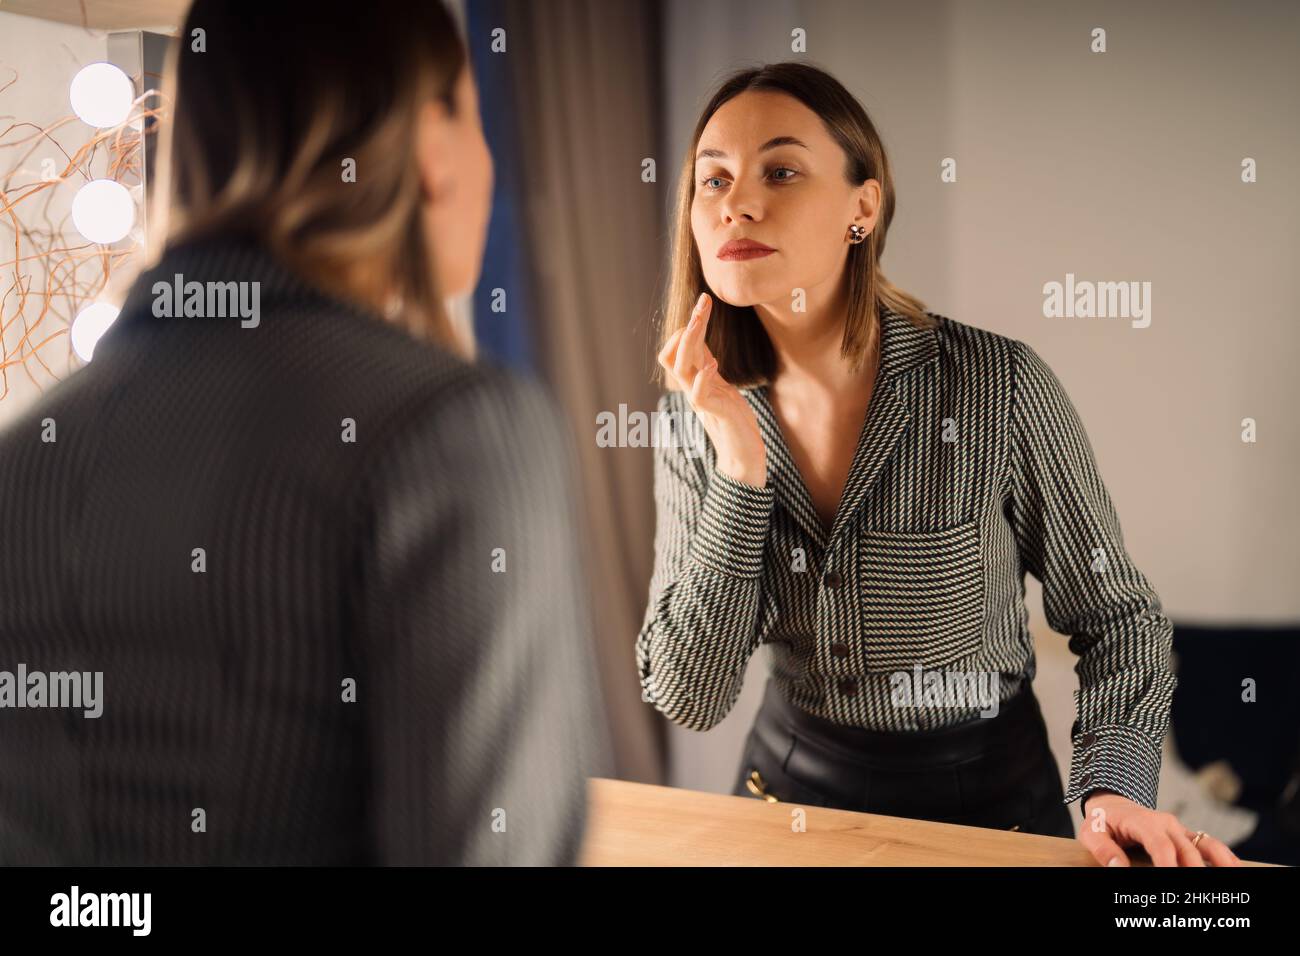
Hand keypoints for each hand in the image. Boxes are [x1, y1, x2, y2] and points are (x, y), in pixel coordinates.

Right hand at [657, 292, 766, 486]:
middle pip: (675, 354)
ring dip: (689, 343)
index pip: (678, 350)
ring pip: (681, 369)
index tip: (704, 304)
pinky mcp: (715, 414)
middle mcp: (693, 389)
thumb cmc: (734, 422)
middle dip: (689, 325)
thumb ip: (708, 367)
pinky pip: (698, 394)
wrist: (743, 457)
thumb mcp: (721, 387)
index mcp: (694, 381)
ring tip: (699, 321)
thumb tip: (701, 343)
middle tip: (704, 301)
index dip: (687, 326)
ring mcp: (702, 402)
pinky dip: (703, 378)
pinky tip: (712, 366)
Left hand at [1078, 790, 1242, 866]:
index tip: (1170, 879)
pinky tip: (1234, 868)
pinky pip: (1209, 844)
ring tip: (1232, 876)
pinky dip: (1224, 856)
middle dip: (1193, 871)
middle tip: (1198, 893)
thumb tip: (1118, 868)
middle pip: (1186, 850)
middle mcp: (1167, 823)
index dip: (1168, 865)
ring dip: (1219, 862)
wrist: (1112, 804)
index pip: (1161, 845)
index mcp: (1143, 821)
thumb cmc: (1102, 822)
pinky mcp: (1186, 836)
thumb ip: (1104, 850)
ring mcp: (1180, 829)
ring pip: (1205, 844)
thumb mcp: (1091, 832)